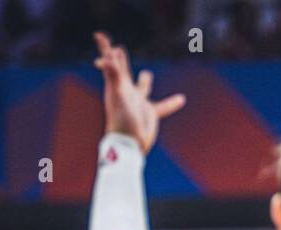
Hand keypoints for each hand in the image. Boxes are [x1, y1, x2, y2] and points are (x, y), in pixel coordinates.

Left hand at [93, 32, 184, 153]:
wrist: (129, 143)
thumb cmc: (121, 119)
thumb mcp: (117, 93)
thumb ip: (113, 74)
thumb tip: (106, 58)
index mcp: (117, 84)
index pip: (110, 63)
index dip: (105, 49)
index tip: (99, 36)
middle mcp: (127, 91)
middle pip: (122, 70)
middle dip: (119, 59)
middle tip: (117, 49)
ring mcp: (138, 103)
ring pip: (142, 88)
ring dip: (144, 81)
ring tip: (147, 73)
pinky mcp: (150, 114)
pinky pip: (163, 106)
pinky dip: (171, 103)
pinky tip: (181, 99)